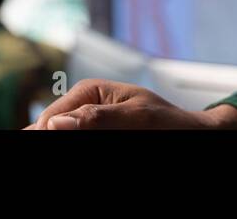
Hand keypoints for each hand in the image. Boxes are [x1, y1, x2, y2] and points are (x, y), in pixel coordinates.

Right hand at [24, 78, 236, 129]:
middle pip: (51, 129)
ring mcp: (86, 123)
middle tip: (98, 139)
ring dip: (65, 141)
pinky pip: (75, 140)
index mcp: (88, 91)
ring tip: (87, 138)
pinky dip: (75, 144)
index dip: (46, 135)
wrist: (189, 132)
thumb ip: (97, 119)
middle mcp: (81, 107)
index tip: (60, 144)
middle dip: (57, 139)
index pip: (50, 120)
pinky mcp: (93, 133)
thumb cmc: (169, 121)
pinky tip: (86, 142)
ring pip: (60, 135)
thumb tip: (56, 123)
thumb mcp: (137, 118)